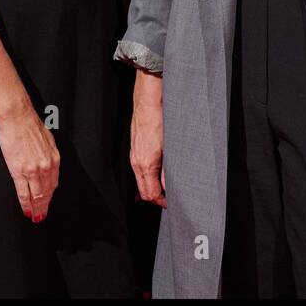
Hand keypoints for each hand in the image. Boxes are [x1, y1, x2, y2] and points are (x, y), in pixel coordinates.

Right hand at [0, 102, 59, 222]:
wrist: (18, 117)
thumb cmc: (30, 125)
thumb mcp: (48, 141)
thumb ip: (49, 155)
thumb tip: (48, 165)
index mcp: (54, 159)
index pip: (53, 183)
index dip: (50, 196)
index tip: (48, 202)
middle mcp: (46, 166)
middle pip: (46, 192)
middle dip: (44, 206)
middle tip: (42, 216)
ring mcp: (33, 170)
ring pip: (37, 195)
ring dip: (36, 209)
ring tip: (35, 217)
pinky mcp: (19, 171)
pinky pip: (24, 193)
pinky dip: (26, 204)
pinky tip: (26, 210)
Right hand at [130, 70, 165, 207]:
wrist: (148, 102)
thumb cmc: (160, 121)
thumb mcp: (170, 147)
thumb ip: (168, 170)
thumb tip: (170, 187)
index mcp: (146, 165)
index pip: (150, 194)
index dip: (161, 201)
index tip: (171, 202)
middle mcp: (137, 162)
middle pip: (143, 191)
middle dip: (156, 198)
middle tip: (169, 199)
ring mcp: (134, 156)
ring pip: (141, 181)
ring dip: (152, 187)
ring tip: (165, 189)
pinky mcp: (135, 149)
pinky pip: (139, 170)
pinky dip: (147, 177)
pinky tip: (156, 175)